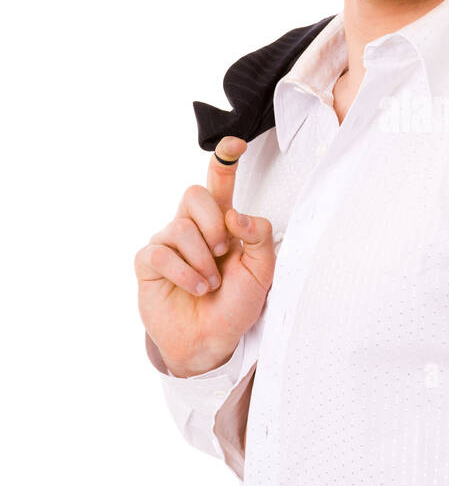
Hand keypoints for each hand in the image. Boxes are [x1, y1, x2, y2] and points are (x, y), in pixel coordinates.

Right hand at [134, 137, 275, 376]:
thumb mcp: (263, 271)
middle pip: (195, 194)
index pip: (219, 182)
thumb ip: (260, 237)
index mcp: (222, 222)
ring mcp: (168, 243)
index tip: (235, 144)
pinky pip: (161, 253)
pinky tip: (196, 288)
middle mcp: (192, 227)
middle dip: (213, 222)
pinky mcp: (148, 264)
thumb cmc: (236, 304)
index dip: (224, 159)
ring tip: (210, 283)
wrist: (213, 340)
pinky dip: (185, 273)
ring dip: (202, 259)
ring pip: (181, 227)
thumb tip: (237, 215)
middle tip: (224, 252)